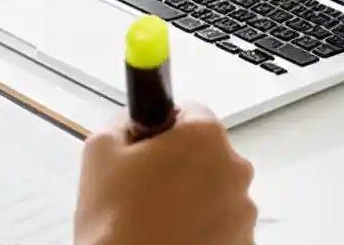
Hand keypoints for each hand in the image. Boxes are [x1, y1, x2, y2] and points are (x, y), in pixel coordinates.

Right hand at [74, 104, 255, 244]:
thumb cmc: (116, 219)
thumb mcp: (99, 151)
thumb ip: (122, 123)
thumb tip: (133, 123)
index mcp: (203, 136)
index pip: (189, 112)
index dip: (163, 128)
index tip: (147, 148)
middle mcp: (234, 169)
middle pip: (207, 153)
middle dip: (180, 164)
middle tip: (144, 187)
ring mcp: (244, 211)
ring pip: (216, 191)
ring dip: (193, 199)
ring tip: (156, 219)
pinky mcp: (244, 243)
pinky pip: (223, 225)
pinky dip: (203, 228)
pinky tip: (173, 236)